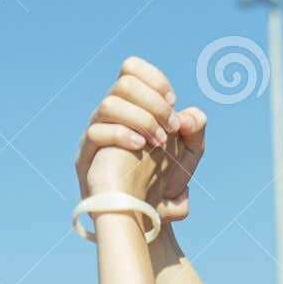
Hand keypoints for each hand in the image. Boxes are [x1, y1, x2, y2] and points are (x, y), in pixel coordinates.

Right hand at [75, 57, 206, 219]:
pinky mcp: (87, 155)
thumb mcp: (190, 152)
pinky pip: (97, 132)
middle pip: (124, 82)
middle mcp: (112, 115)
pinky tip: (141, 147)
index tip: (173, 104)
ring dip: (141, 120)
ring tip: (158, 143)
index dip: (154, 80)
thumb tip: (185, 116)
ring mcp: (97, 132)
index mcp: (132, 106)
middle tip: (171, 129)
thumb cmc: (165, 180)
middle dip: (154, 103)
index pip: (132, 69)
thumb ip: (195, 128)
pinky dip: (122, 135)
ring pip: (109, 104)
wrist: (149, 214)